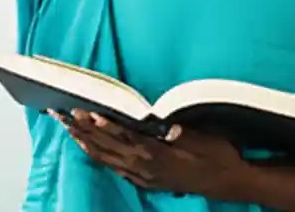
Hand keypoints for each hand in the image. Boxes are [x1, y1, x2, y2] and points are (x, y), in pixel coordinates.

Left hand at [55, 110, 246, 198]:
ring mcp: (144, 176)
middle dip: (86, 131)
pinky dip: (99, 156)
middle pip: (109, 148)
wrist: (229, 181)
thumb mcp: (205, 140)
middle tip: (65, 115)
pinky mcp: (146, 180)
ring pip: (108, 159)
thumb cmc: (218, 155)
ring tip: (69, 128)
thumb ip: (183, 135)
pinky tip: (89, 148)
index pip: (126, 138)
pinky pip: (115, 167)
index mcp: (160, 156)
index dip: (106, 126)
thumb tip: (166, 128)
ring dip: (86, 143)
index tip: (89, 113)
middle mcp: (147, 168)